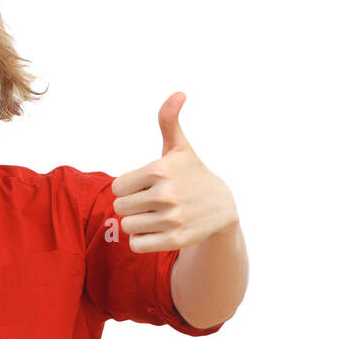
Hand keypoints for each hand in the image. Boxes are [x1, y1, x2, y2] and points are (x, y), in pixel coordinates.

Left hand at [111, 93, 238, 252]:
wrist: (222, 208)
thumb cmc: (193, 175)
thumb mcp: (180, 148)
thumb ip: (169, 121)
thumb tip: (179, 93)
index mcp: (160, 170)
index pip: (117, 187)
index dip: (128, 189)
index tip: (145, 187)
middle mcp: (166, 194)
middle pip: (119, 208)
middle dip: (132, 207)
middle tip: (151, 204)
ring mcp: (171, 218)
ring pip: (127, 227)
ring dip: (138, 224)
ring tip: (156, 217)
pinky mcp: (175, 239)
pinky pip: (137, 244)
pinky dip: (142, 241)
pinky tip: (157, 231)